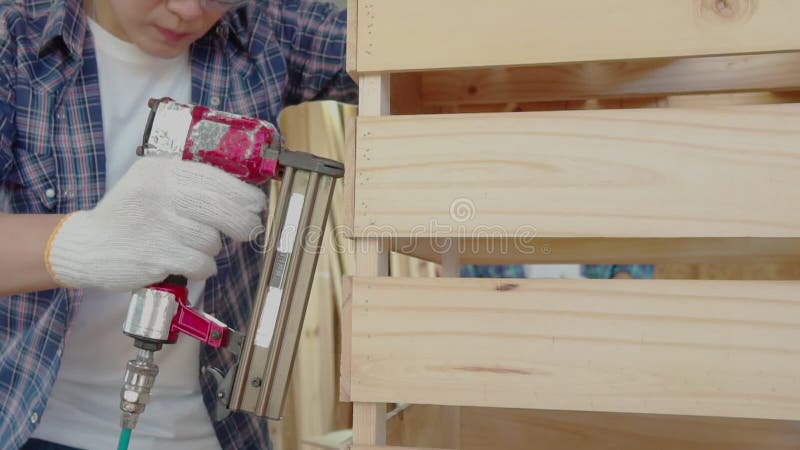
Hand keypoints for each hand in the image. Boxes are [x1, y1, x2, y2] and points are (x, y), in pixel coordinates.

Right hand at [46, 157, 264, 290]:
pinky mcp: (156, 256)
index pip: (216, 179)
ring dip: (211, 248)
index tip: (256, 204)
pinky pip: (201, 264)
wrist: (89, 245)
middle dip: (243, 223)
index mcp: (163, 170)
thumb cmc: (132, 214)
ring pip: (212, 240)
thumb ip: (192, 182)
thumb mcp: (154, 182)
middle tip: (249, 230)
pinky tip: (189, 262)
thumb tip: (245, 194)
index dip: (244, 194)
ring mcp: (158, 225)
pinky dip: (202, 267)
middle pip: (222, 209)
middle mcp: (160, 193)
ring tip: (192, 245)